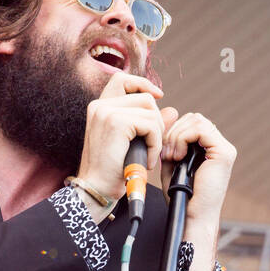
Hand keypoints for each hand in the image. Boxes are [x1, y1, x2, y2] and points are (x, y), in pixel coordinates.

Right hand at [74, 72, 165, 223]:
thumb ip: (150, 124)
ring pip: (150, 110)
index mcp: (99, 107)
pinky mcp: (116, 122)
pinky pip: (150, 125)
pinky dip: (155, 143)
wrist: (97, 190)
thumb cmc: (112, 172)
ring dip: (157, 135)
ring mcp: (106, 112)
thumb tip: (172, 110)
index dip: (143, 84)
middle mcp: (100, 105)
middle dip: (157, 121)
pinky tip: (147, 160)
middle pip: (144, 97)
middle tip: (153, 146)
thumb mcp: (133, 144)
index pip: (123, 80)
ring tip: (149, 155)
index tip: (159, 96)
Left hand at [158, 111, 235, 242]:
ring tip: (172, 156)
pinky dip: (184, 139)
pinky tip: (178, 156)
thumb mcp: (172, 162)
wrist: (191, 216)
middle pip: (194, 117)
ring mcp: (225, 149)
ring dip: (178, 136)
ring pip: (197, 120)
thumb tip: (169, 112)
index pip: (192, 122)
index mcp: (210, 149)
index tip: (164, 152)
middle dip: (174, 132)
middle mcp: (220, 147)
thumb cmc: (181, 196)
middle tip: (166, 154)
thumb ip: (172, 140)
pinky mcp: (224, 153)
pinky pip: (201, 129)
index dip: (174, 131)